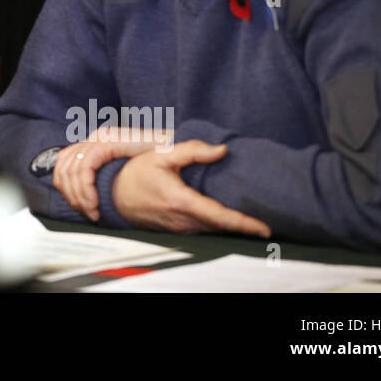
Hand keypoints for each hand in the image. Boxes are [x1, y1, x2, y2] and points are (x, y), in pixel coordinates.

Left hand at [54, 127, 173, 220]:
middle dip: (72, 196)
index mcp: (94, 143)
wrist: (176, 149)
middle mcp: (94, 137)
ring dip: (79, 196)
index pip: (63, 165)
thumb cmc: (156, 164)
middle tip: (89, 214)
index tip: (84, 210)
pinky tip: (95, 203)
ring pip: (71, 170)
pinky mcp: (107, 142)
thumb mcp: (123, 173)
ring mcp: (100, 137)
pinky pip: (84, 168)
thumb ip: (103, 178)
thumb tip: (80, 195)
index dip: (67, 191)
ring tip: (93, 211)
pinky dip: (86, 189)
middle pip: (63, 168)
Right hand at [111, 140, 270, 237]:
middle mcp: (184, 221)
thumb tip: (222, 149)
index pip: (220, 217)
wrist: (113, 196)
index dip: (244, 224)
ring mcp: (181, 229)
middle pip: (222, 227)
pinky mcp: (179, 231)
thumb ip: (193, 150)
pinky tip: (228, 217)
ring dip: (233, 226)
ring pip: (214, 230)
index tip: (264, 228)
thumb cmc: (136, 174)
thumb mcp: (162, 155)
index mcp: (182, 202)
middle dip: (245, 226)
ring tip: (253, 219)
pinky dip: (219, 225)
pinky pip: (205, 230)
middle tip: (268, 219)